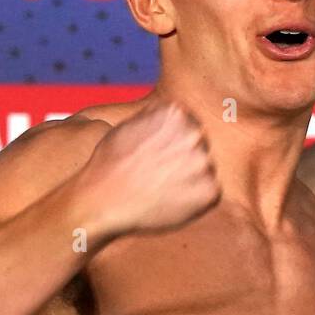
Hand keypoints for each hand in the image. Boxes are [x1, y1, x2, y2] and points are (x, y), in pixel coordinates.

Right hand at [76, 101, 219, 238]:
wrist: (103, 201)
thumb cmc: (110, 164)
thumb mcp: (129, 124)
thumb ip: (156, 117)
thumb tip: (173, 115)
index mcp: (176, 112)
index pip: (187, 125)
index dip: (172, 143)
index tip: (157, 156)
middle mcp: (195, 134)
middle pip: (199, 146)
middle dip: (184, 159)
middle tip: (159, 175)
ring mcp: (205, 163)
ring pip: (204, 170)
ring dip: (190, 180)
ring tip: (162, 188)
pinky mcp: (210, 191)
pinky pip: (208, 194)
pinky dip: (194, 200)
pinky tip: (170, 201)